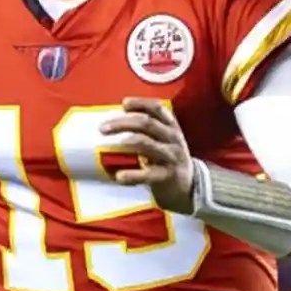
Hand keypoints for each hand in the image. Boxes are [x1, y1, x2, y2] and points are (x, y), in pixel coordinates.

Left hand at [100, 98, 194, 213]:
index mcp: (171, 126)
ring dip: (125, 142)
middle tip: (103, 128)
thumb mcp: (164, 139)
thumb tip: (117, 119)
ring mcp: (171, 156)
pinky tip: (119, 177)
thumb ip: (147, 129)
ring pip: (147, 144)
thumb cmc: (168, 159)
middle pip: (147, 123)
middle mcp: (173, 138)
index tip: (124, 103)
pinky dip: (132, 175)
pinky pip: (148, 174)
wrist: (187, 186)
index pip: (157, 108)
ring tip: (108, 146)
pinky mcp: (168, 175)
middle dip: (123, 123)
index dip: (141, 103)